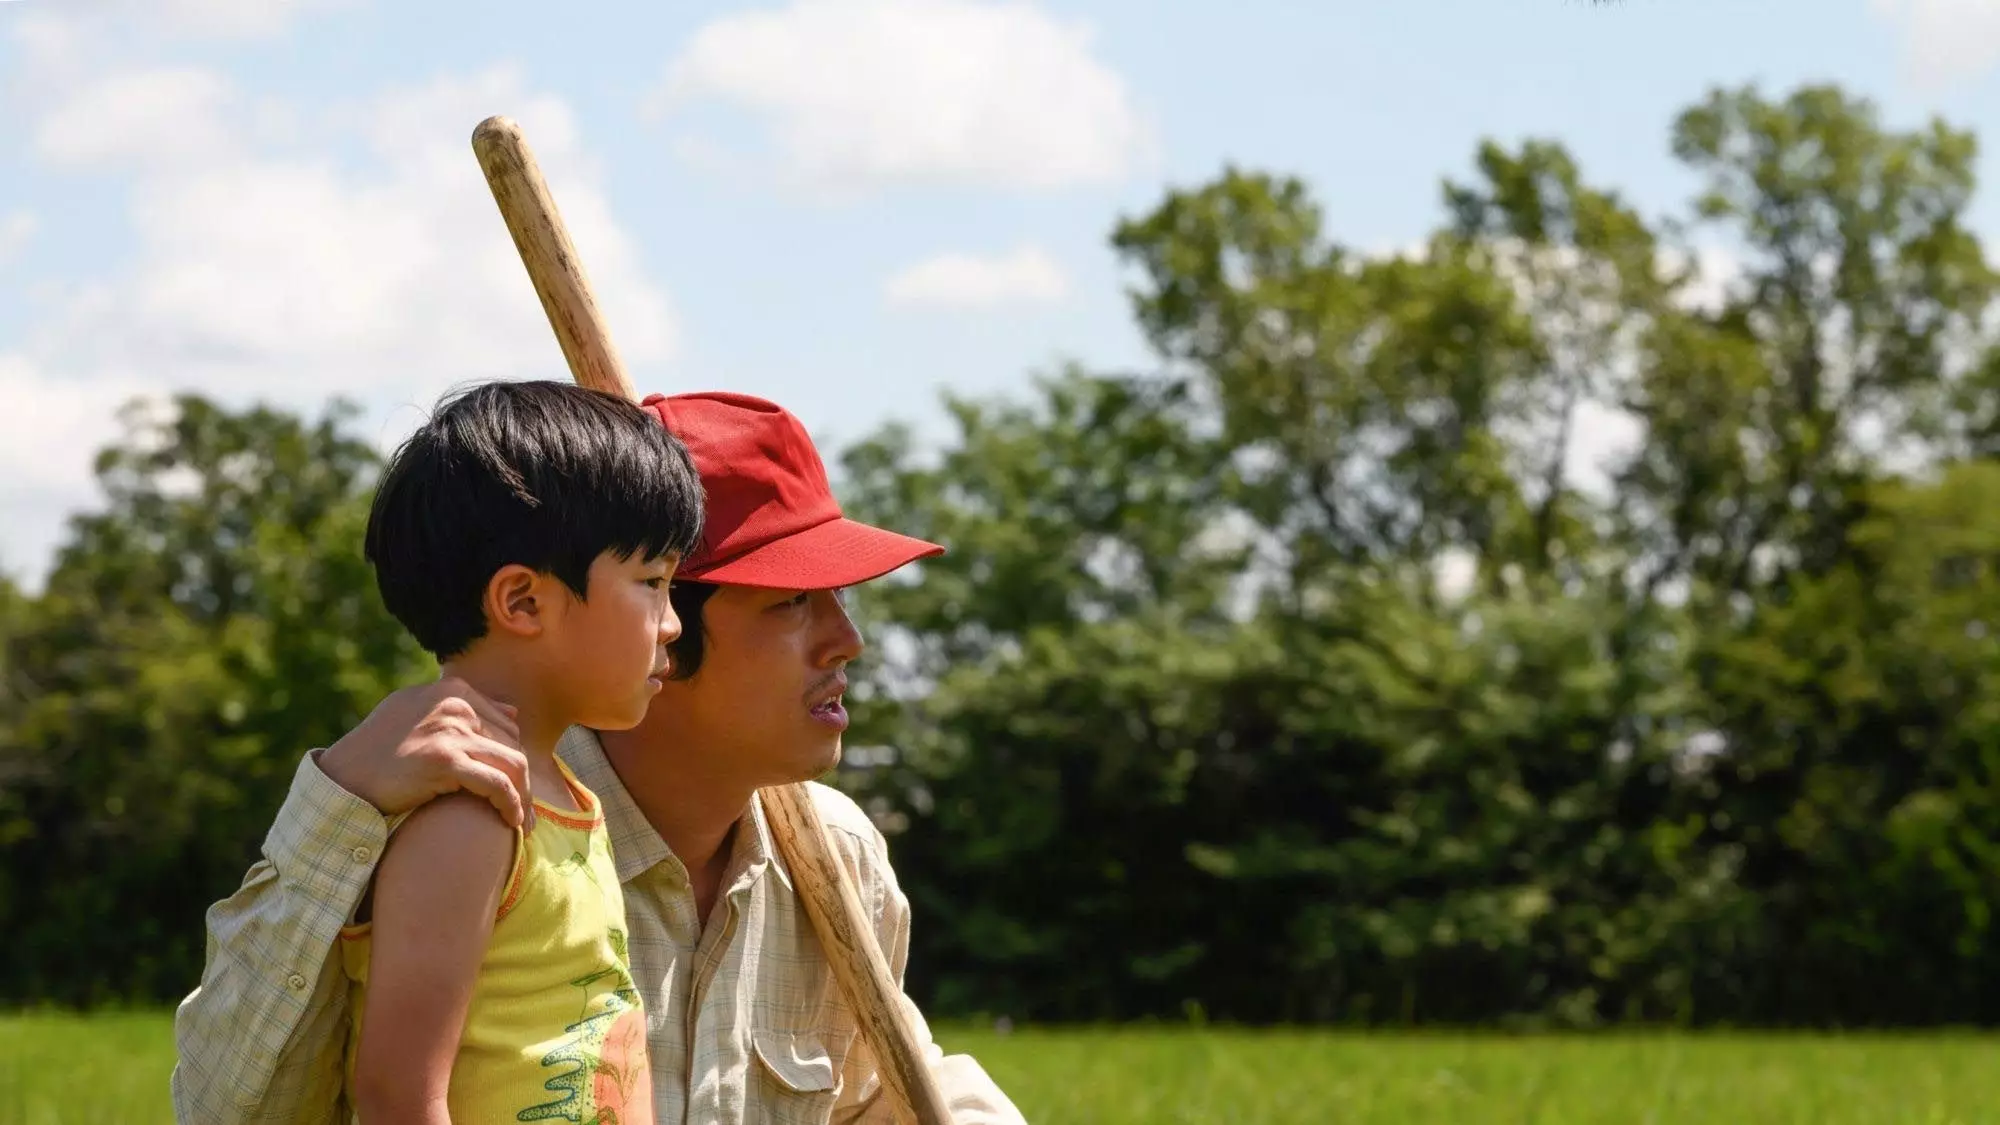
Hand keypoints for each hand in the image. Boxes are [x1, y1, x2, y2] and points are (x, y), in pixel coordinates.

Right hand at [319, 677, 533, 828]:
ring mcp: (449, 730)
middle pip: (513, 744)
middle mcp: (454, 704)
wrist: (342, 778)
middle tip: (528, 813)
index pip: (507, 725)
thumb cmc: (380, 753)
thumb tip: (512, 713)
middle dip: (525, 782)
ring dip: (524, 797)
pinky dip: (511, 805)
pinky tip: (511, 823)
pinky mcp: (444, 760)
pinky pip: (497, 784)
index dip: (516, 760)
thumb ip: (461, 711)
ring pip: (513, 763)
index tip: (521, 788)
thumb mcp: (419, 716)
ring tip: (523, 823)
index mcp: (451, 691)